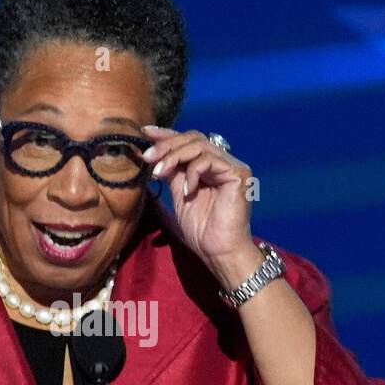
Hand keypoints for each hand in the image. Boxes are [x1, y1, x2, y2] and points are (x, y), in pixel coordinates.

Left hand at [141, 126, 260, 287]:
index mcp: (211, 166)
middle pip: (194, 138)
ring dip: (174, 156)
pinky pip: (208, 160)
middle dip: (167, 145)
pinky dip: (192, 173)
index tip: (146, 133)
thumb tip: (155, 153)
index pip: (189, 141)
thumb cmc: (201, 230)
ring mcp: (233, 167)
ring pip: (199, 146)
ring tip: (159, 172)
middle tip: (148, 157)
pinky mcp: (239, 174)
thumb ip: (173, 172)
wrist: (217, 251)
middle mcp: (224, 162)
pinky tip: (186, 191)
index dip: (168, 134)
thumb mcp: (179, 194)